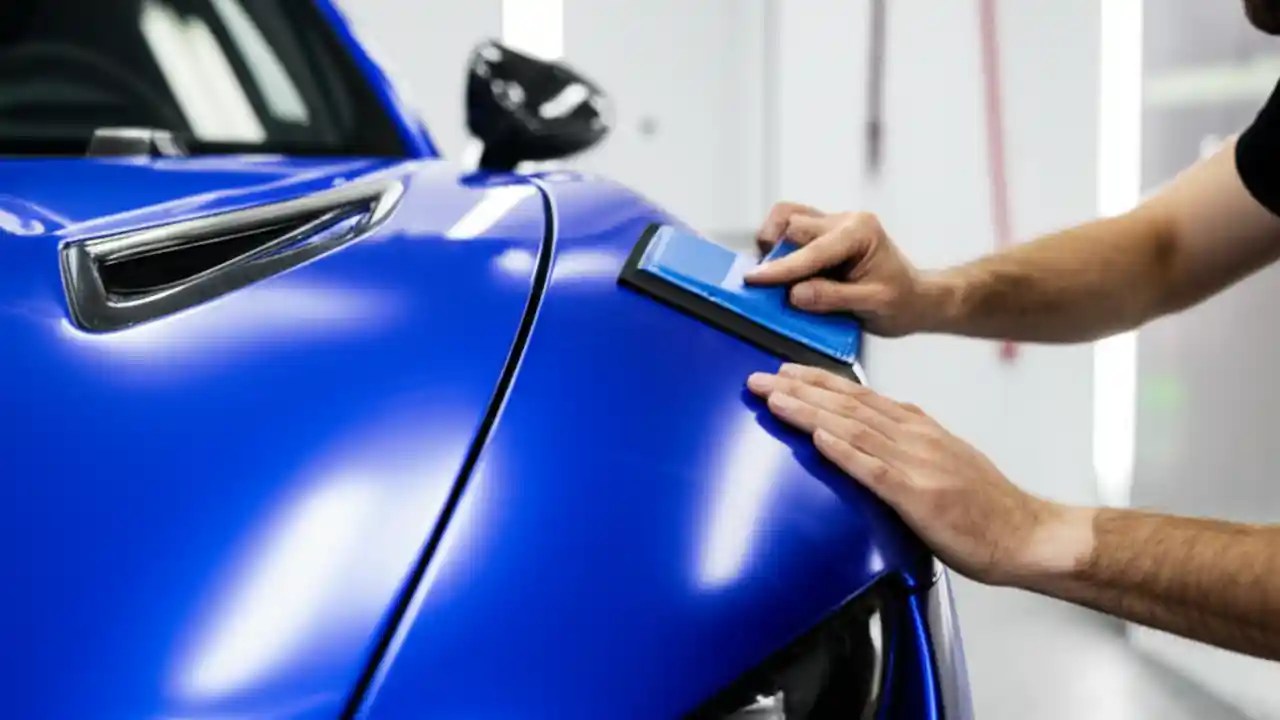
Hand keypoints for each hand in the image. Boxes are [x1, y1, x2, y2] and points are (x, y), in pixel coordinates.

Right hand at [746, 203, 940, 336]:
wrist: (914, 299)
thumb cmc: (900, 302)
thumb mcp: (874, 305)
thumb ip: (834, 298)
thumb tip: (794, 294)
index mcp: (860, 232)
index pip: (813, 250)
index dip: (782, 268)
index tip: (754, 279)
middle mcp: (845, 220)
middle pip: (793, 223)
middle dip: (774, 253)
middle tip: (764, 284)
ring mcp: (833, 223)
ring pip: (788, 216)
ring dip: (773, 241)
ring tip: (771, 273)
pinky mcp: (823, 232)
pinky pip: (791, 227)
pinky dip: (779, 245)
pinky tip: (782, 269)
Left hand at [746, 364, 1091, 585]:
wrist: (1026, 535)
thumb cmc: (985, 506)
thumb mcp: (942, 460)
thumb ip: (905, 446)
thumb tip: (867, 437)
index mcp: (917, 427)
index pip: (857, 396)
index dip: (817, 382)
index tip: (784, 372)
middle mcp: (914, 437)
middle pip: (847, 405)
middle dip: (799, 389)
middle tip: (759, 378)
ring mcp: (916, 464)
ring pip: (853, 429)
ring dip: (810, 412)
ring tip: (775, 399)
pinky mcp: (919, 496)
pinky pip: (875, 470)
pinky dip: (845, 452)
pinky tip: (819, 439)